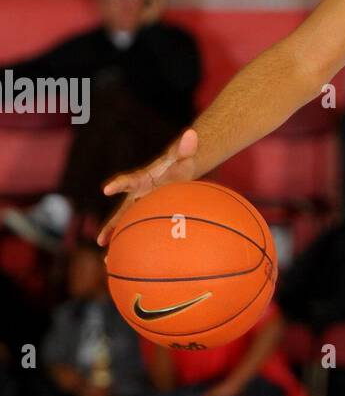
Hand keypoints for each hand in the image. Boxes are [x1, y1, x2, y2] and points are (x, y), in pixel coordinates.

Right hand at [97, 128, 198, 246]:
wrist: (180, 172)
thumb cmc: (181, 164)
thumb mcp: (184, 156)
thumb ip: (186, 147)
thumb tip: (192, 133)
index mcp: (143, 179)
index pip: (129, 180)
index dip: (118, 184)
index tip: (107, 189)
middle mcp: (137, 194)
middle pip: (121, 211)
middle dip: (111, 225)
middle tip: (100, 238)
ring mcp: (140, 206)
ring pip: (125, 224)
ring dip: (116, 239)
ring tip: (106, 257)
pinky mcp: (145, 214)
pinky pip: (136, 229)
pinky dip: (130, 243)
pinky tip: (124, 261)